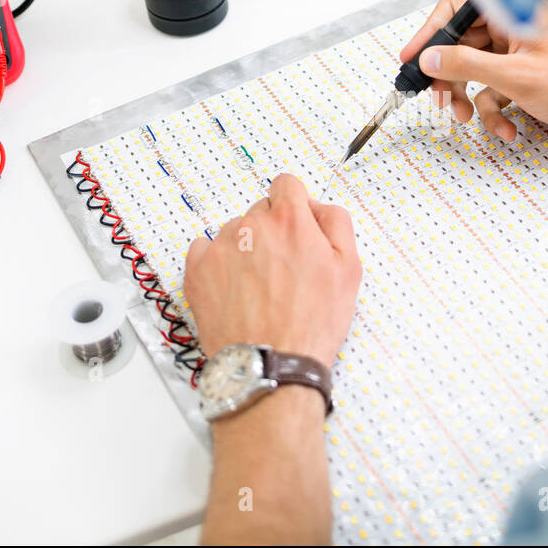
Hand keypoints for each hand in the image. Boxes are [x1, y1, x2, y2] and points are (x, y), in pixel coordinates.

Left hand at [184, 174, 361, 367]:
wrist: (271, 364)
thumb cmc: (311, 325)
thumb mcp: (349, 269)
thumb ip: (336, 223)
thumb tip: (319, 206)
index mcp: (290, 221)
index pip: (286, 184)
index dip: (294, 203)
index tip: (295, 223)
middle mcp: (252, 227)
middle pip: (261, 210)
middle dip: (273, 231)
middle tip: (285, 268)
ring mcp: (220, 247)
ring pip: (235, 232)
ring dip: (246, 248)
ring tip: (260, 287)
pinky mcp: (197, 270)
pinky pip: (205, 249)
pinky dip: (217, 263)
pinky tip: (235, 288)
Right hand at [399, 0, 547, 147]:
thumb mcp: (516, 76)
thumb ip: (467, 64)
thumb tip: (431, 57)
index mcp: (514, 9)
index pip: (457, 6)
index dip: (431, 31)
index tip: (412, 56)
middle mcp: (514, 26)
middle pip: (460, 42)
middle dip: (447, 75)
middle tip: (435, 96)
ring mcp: (517, 52)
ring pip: (472, 71)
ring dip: (468, 100)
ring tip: (467, 118)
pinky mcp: (522, 77)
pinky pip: (492, 92)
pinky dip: (494, 114)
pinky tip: (507, 130)